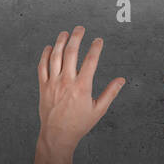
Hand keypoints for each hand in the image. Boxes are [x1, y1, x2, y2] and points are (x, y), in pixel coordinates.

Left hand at [35, 26, 125, 155]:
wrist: (57, 135)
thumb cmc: (79, 124)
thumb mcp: (98, 110)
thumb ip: (110, 93)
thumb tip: (121, 80)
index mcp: (82, 87)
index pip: (90, 61)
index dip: (96, 48)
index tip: (99, 40)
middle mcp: (67, 82)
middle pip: (71, 53)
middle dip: (76, 37)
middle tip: (80, 28)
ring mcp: (53, 83)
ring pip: (55, 56)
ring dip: (60, 42)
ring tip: (65, 33)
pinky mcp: (43, 87)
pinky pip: (42, 66)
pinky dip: (45, 55)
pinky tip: (50, 47)